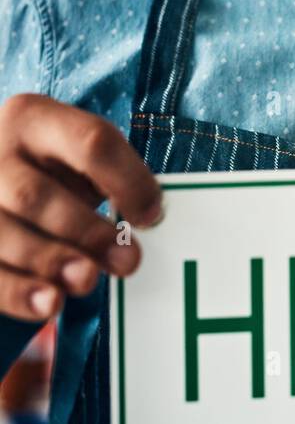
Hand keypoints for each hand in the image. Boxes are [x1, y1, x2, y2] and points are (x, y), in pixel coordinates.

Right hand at [0, 94, 162, 321]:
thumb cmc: (47, 169)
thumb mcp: (72, 156)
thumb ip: (106, 178)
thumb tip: (148, 219)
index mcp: (33, 119)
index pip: (90, 142)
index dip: (128, 180)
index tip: (152, 217)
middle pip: (36, 195)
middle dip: (86, 231)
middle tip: (129, 261)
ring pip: (4, 234)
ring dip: (50, 262)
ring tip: (87, 281)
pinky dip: (18, 292)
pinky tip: (48, 305)